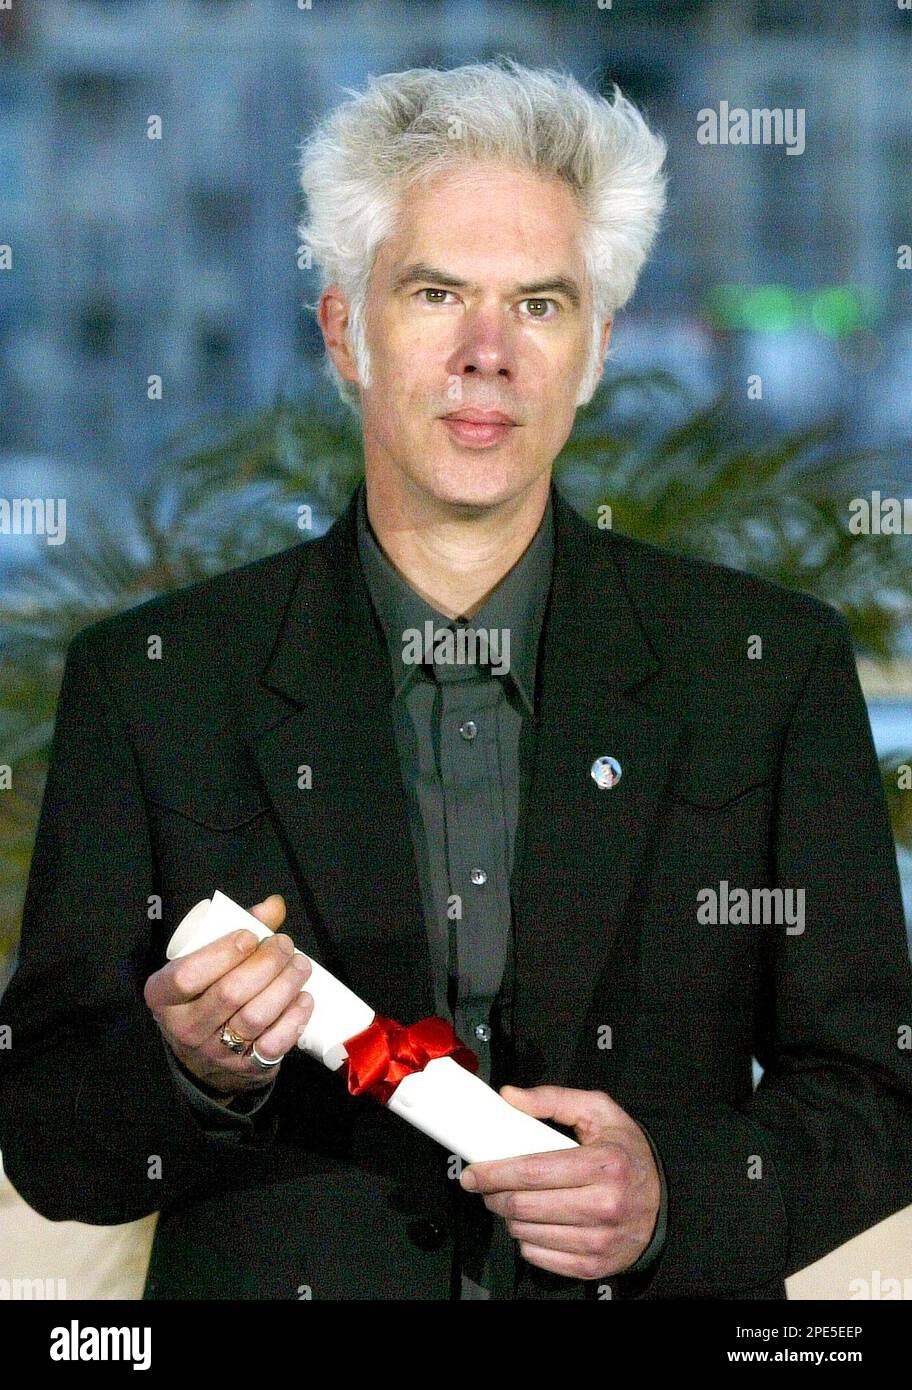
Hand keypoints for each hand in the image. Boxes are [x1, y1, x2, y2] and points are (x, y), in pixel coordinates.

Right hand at [144, 894, 313, 1097]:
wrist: (205, 1056)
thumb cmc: (205, 992)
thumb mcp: (205, 961)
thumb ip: (237, 927)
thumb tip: (274, 905)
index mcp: (163, 994)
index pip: (188, 974)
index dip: (223, 952)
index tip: (251, 936)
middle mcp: (184, 1027)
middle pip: (229, 993)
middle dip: (266, 963)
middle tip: (284, 945)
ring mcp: (214, 1051)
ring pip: (255, 1017)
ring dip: (285, 985)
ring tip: (300, 965)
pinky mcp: (244, 1068)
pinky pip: (274, 1044)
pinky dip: (294, 1018)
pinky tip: (304, 998)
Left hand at [459, 1085, 660, 1279]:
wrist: (664, 1204)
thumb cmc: (627, 1154)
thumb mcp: (600, 1113)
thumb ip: (554, 1100)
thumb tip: (510, 1097)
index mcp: (604, 1165)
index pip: (533, 1171)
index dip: (494, 1172)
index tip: (472, 1172)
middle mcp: (604, 1206)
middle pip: (524, 1206)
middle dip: (494, 1195)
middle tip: (486, 1185)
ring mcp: (599, 1241)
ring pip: (526, 1234)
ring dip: (508, 1217)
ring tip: (513, 1201)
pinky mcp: (593, 1266)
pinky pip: (538, 1257)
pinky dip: (526, 1240)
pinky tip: (534, 1223)